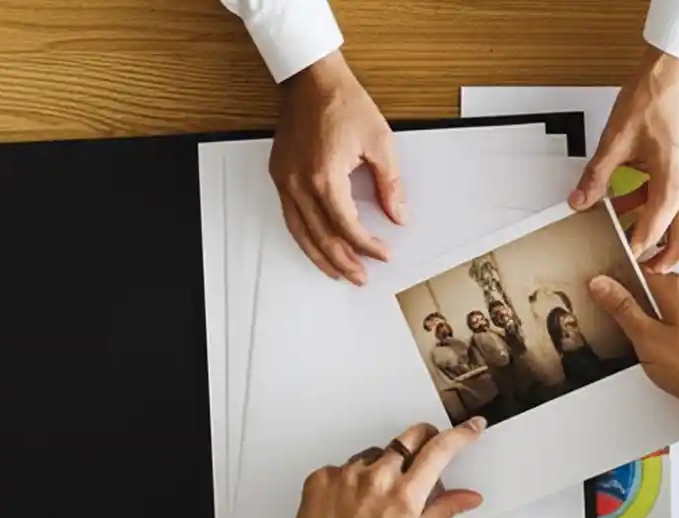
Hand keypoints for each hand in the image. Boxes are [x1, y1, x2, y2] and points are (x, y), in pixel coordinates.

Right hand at [270, 52, 403, 285]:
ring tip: (339, 272)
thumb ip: (390, 184)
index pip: (348, 226)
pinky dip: (304, 237)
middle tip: (361, 277)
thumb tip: (398, 216)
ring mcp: (286, 180)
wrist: (312, 80)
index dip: (367, 245)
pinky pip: (290, 217)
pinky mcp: (280, 175)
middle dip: (344, 261)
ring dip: (320, 257)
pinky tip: (316, 247)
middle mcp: (300, 183)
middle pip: (322, 237)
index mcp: (326, 176)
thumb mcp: (380, 142)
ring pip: (301, 233)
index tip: (383, 253)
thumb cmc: (344, 103)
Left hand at [277, 419, 485, 517]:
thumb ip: (443, 509)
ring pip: (375, 454)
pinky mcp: (320, 477)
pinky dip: (351, 480)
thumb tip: (469, 496)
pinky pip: (344, 466)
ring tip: (374, 500)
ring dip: (382, 467)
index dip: (460, 434)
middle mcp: (376, 479)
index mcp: (404, 496)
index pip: (440, 450)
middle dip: (422, 440)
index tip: (470, 427)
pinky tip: (349, 505)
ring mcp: (345, 475)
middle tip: (423, 455)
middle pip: (409, 438)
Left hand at [570, 47, 678, 273]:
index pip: (651, 234)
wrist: (674, 74)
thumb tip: (579, 201)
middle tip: (639, 271)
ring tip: (626, 232)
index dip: (632, 250)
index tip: (617, 261)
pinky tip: (630, 202)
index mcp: (675, 187)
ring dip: (657, 230)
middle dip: (661, 259)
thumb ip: (596, 177)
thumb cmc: (654, 100)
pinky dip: (658, 208)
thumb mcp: (616, 143)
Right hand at [588, 273, 678, 420]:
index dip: (619, 291)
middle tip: (634, 336)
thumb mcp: (646, 339)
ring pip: (668, 306)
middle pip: (653, 289)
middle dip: (639, 310)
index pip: (638, 273)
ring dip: (656, 323)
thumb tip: (602, 285)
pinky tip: (671, 353)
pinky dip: (671, 331)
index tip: (610, 306)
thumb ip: (622, 308)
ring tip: (656, 349)